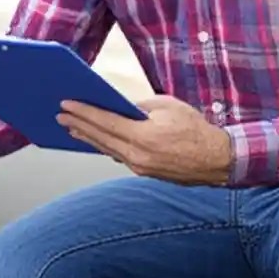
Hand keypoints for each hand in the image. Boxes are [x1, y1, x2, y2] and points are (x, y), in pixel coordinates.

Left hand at [56, 95, 233, 185]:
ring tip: (70, 127)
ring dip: (87, 138)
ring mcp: (140, 167)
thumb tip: (119, 106)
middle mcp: (138, 156)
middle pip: (100, 138)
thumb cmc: (196, 129)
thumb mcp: (168, 107)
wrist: (219, 161)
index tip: (65, 104)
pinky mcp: (145, 173)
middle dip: (78, 125)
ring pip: (107, 149)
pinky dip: (105, 146)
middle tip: (59, 115)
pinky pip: (119, 156)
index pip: (105, 122)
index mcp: (143, 137)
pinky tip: (95, 140)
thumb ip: (140, 106)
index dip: (83, 112)